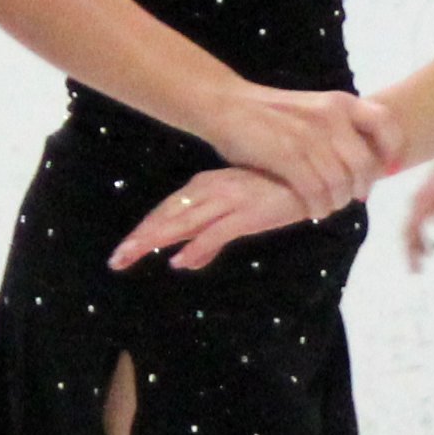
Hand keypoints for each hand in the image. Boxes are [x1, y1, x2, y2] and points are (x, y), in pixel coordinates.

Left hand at [111, 167, 308, 273]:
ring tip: (132, 257)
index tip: (124, 250)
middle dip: (141, 238)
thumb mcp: (239, 215)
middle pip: (169, 216)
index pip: (168, 210)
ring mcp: (230, 201)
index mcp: (208, 186)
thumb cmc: (279, 191)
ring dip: (156, 239)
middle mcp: (213, 190)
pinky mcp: (249, 213)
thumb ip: (211, 239)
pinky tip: (180, 261)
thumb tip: (185, 261)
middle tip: (116, 259)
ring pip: (184, 222)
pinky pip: (217, 232)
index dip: (144, 230)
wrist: (318, 173)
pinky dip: (198, 247)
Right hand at [204, 84, 397, 218]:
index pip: (386, 125)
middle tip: (349, 198)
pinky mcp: (287, 156)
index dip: (392, 152)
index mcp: (340, 102)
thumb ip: (339, 128)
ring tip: (326, 206)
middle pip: (365, 165)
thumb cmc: (270, 114)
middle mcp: (330, 116)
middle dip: (360, 188)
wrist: (225, 103)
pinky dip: (317, 207)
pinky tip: (312, 210)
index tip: (387, 170)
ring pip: (341, 184)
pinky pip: (316, 192)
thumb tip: (369, 163)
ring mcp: (309, 136)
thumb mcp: (313, 109)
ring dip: (336, 202)